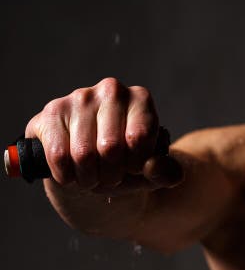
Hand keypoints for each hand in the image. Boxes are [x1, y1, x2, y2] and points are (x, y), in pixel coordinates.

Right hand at [25, 77, 182, 193]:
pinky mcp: (52, 112)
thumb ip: (167, 173)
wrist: (95, 170)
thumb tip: (153, 167)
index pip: (139, 138)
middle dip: (111, 175)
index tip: (134, 168)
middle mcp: (111, 90)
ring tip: (93, 177)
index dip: (136, 165)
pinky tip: (72, 174)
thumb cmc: (128, 166)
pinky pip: (58, 156)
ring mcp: (79, 97)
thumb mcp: (155, 174)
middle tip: (111, 177)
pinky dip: (67, 176)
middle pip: (110, 147)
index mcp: (140, 99)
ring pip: (83, 154)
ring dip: (89, 179)